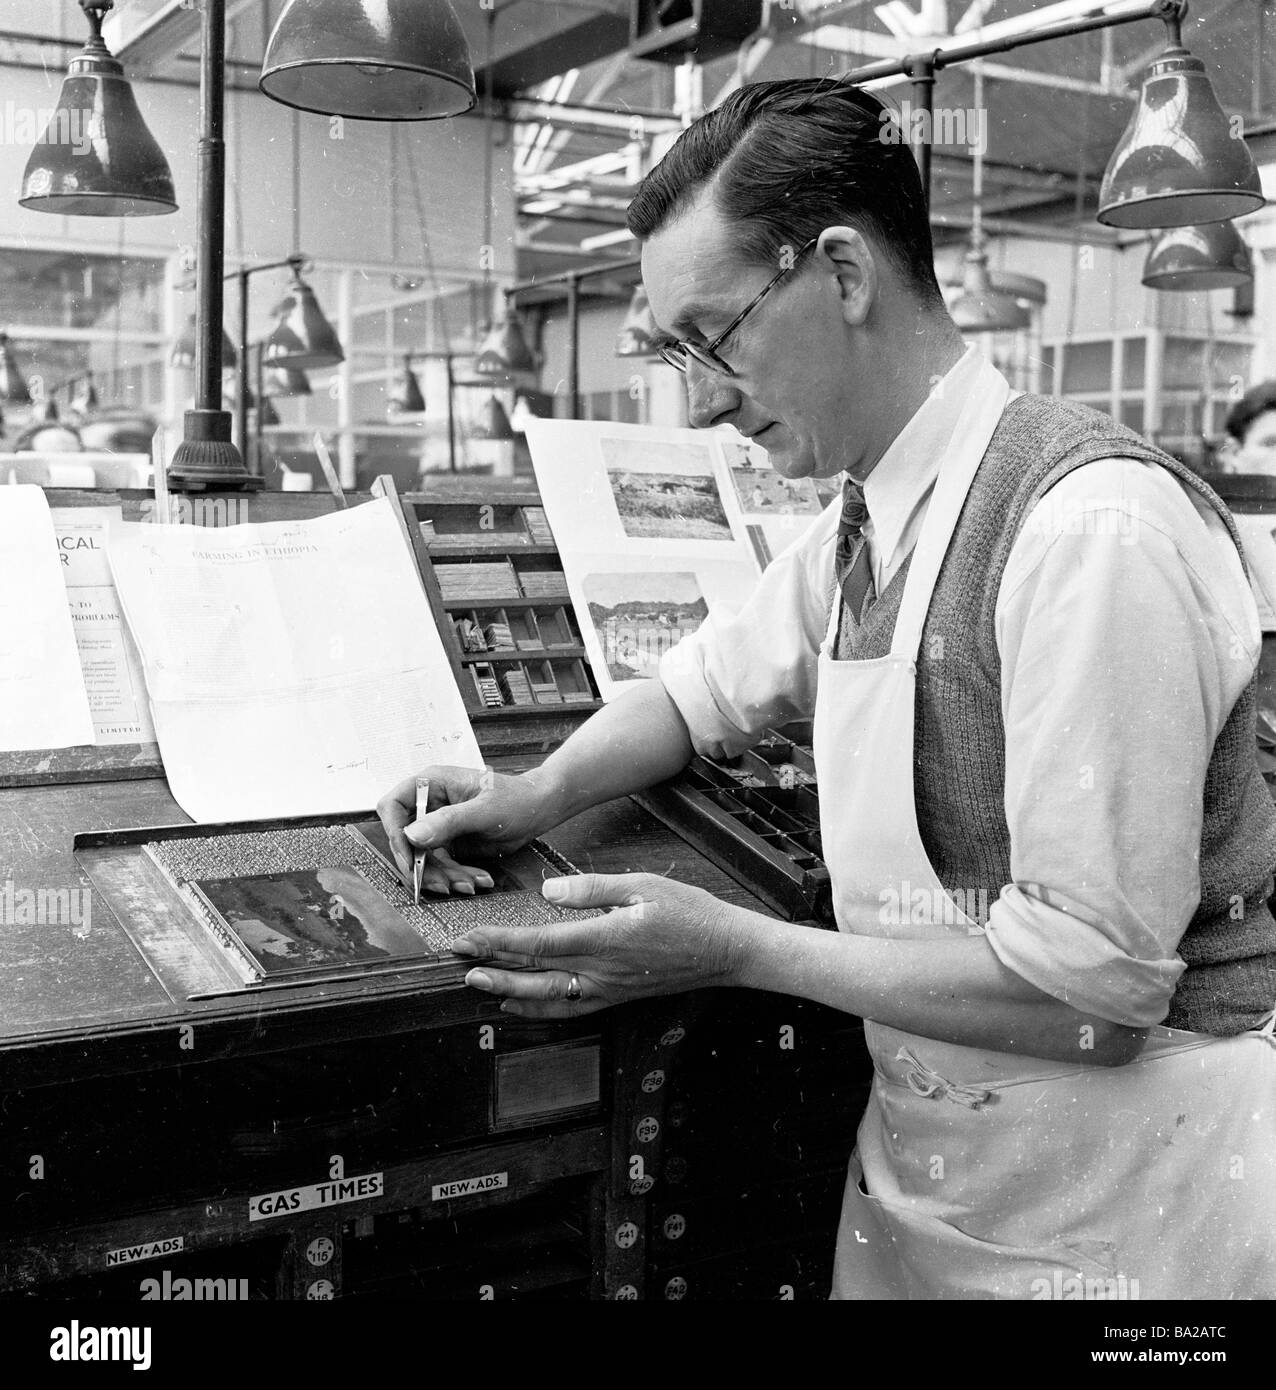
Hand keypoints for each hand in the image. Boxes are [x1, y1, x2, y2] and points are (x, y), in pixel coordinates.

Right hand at [375, 764, 552, 896]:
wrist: (539, 810)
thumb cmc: (516, 798)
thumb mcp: (483, 810)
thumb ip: (448, 821)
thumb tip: (412, 835)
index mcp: (432, 784)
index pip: (393, 806)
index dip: (395, 833)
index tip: (410, 858)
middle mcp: (430, 804)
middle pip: (406, 840)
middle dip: (424, 866)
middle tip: (443, 884)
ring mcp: (439, 826)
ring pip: (424, 858)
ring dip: (443, 876)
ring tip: (469, 884)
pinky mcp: (450, 843)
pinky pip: (442, 866)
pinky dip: (457, 877)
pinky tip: (476, 880)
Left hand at [452, 872, 741, 1016]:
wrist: (726, 950)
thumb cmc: (690, 913)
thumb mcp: (643, 885)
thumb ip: (592, 889)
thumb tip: (548, 892)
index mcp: (605, 939)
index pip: (538, 944)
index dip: (497, 943)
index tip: (468, 938)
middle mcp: (602, 972)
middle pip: (534, 974)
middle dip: (491, 968)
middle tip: (456, 961)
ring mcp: (609, 990)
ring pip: (547, 997)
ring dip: (508, 992)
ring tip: (476, 984)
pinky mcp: (617, 997)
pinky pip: (570, 1008)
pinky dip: (539, 1008)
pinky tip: (519, 1004)